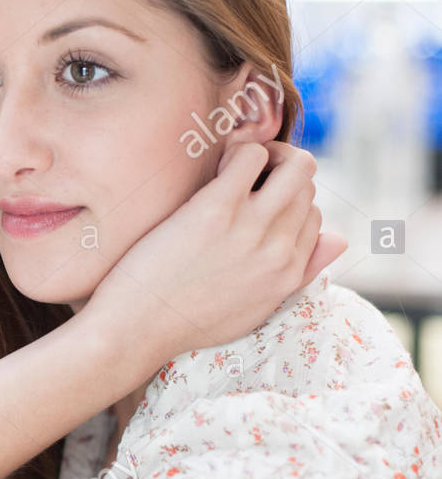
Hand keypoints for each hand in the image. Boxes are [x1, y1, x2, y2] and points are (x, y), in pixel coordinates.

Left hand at [80, 141, 346, 361]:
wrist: (138, 328)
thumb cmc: (188, 318)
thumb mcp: (255, 307)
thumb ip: (300, 273)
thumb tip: (340, 238)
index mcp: (289, 273)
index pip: (315, 218)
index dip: (288, 204)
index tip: (258, 201)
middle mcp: (279, 250)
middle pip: (306, 188)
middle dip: (283, 173)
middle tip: (249, 175)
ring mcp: (252, 227)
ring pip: (293, 165)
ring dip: (269, 155)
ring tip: (236, 167)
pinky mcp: (219, 208)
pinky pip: (251, 155)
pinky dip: (240, 150)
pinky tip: (217, 166)